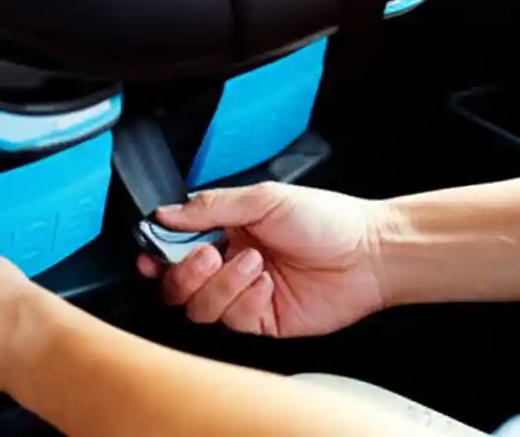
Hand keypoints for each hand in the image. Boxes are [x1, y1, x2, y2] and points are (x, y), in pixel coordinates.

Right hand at [137, 183, 392, 337]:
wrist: (368, 253)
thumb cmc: (327, 220)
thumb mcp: (264, 199)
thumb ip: (211, 206)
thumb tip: (165, 213)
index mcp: (226, 230)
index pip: (174, 247)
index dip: (156, 254)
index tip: (151, 254)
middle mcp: (230, 264)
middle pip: (177, 285)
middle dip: (185, 273)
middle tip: (208, 256)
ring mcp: (244, 295)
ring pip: (200, 307)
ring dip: (222, 285)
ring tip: (254, 263)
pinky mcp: (261, 321)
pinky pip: (233, 321)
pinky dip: (247, 301)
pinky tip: (269, 284)